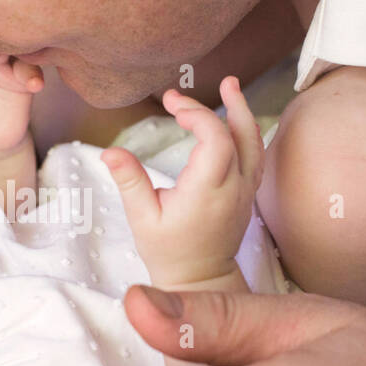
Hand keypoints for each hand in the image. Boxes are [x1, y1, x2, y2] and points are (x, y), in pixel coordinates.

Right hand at [100, 76, 261, 285]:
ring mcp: (246, 190)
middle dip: (211, 107)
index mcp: (208, 192)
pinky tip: (236, 116)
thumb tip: (110, 150)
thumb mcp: (142, 218)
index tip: (171, 106)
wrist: (200, 280)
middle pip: (238, 134)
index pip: (215, 140)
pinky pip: (256, 154)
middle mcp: (234, 188)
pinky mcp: (248, 193)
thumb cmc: (168, 251)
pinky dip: (248, 131)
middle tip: (182, 96)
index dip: (197, 114)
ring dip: (241, 111)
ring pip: (254, 142)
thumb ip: (130, 181)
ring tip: (229, 85)